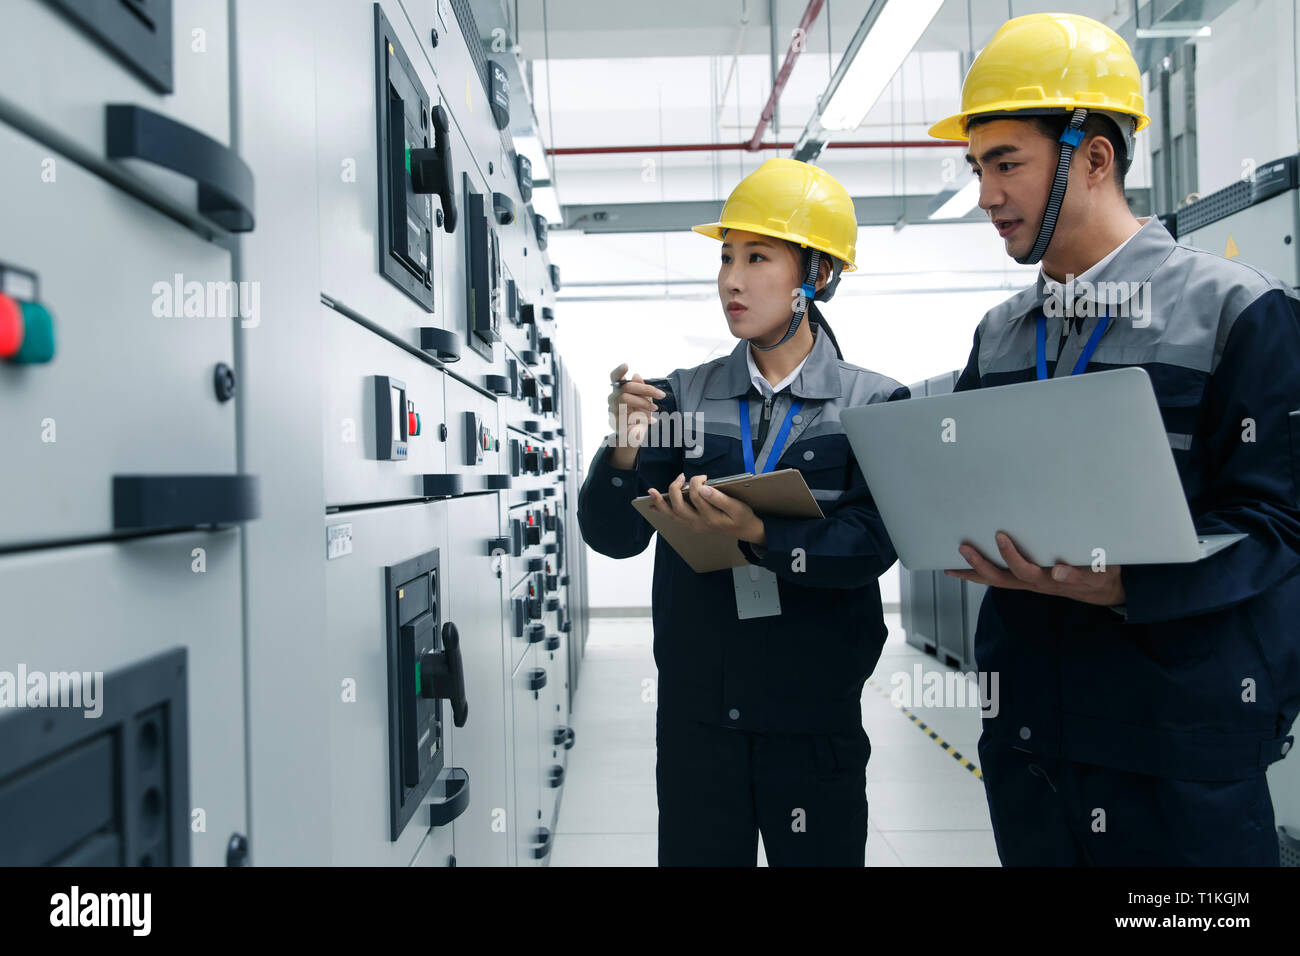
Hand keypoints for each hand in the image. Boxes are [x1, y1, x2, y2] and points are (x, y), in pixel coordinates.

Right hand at [606, 363, 664, 462]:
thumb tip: (636, 375)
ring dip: (643, 402)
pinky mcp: (615, 421)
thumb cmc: (638, 415)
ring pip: (625, 398)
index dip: (619, 370)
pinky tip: (651, 421)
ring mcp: (612, 409)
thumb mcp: (644, 400)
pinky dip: (642, 417)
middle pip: (626, 387)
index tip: (627, 365)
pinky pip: (628, 414)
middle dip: (646, 389)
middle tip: (662, 395)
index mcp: (620, 390)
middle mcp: (613, 398)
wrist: (634, 436)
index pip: (615, 377)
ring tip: (655, 408)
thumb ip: (641, 388)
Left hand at [647, 473, 766, 544]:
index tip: (704, 476)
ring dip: (661, 502)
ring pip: (673, 514)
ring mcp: (694, 525)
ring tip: (651, 491)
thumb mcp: (737, 507)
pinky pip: (674, 518)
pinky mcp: (692, 524)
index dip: (697, 483)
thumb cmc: (741, 516)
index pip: (697, 496)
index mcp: (711, 517)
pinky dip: (663, 510)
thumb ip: (720, 498)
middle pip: (679, 506)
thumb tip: (704, 488)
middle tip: (682, 476)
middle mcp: (699, 523)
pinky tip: (654, 505)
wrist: (744, 531)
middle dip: (676, 489)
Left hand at [944, 531, 1124, 606]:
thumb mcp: (1099, 572)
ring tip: (952, 562)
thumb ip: (1081, 572)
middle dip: (981, 563)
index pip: (1025, 570)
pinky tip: (960, 569)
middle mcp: (1035, 583)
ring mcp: (1029, 583)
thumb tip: (1058, 570)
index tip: (1000, 537)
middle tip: (964, 547)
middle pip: (1002, 578)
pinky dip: (978, 575)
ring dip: (973, 572)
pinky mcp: (1026, 581)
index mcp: (1050, 580)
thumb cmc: (1101, 575)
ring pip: (996, 581)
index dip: (1010, 556)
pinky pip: (998, 579)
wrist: (1105, 588)